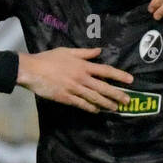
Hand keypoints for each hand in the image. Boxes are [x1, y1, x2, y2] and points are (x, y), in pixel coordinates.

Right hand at [17, 47, 132, 110]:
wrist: (32, 70)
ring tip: (115, 108)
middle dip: (117, 94)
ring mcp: (73, 89)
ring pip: (94, 98)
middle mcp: (81, 78)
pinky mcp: (65, 98)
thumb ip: (85, 53)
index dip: (119, 76)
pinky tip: (97, 110)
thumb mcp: (67, 51)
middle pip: (103, 87)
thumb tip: (99, 51)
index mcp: (82, 65)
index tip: (130, 80)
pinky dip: (90, 108)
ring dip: (106, 103)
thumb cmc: (48, 58)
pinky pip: (81, 104)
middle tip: (127, 101)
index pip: (105, 71)